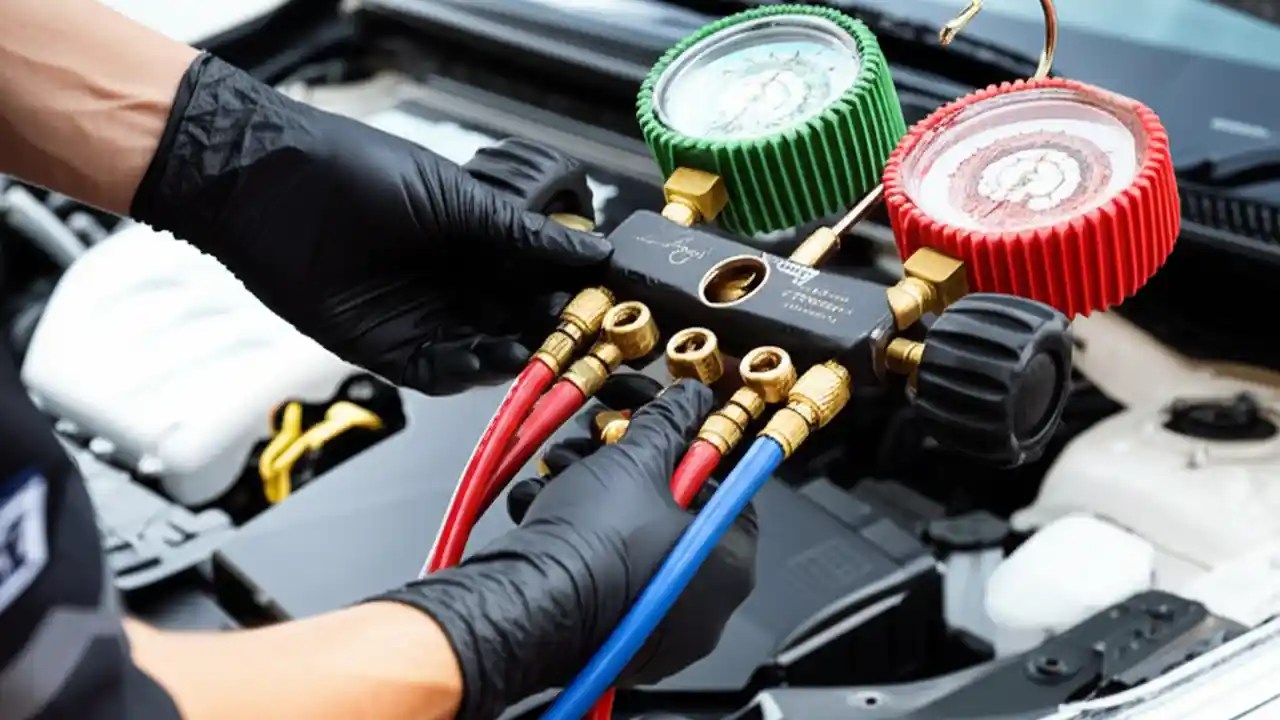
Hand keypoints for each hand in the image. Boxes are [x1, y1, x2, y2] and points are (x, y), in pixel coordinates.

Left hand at [130, 54, 609, 394]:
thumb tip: (592, 248)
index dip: (570, 290)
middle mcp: (455, 282)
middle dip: (550, 330)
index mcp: (476, 240)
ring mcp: (424, 318)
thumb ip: (521, 233)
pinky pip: (441, 371)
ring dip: (516, 356)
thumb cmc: (354, 173)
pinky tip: (493, 360)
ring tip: (541, 351)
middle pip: (518, 321)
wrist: (269, 188)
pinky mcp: (389, 350)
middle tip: (580, 334)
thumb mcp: (455, 199)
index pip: (538, 277)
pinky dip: (470, 371)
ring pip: (487, 352)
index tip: (603, 298)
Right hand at [374, 381, 757, 718]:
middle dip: (635, 473)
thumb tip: (688, 401)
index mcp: (726, 566)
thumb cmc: (592, 547)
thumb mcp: (636, 460)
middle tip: (609, 448)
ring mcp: (654, 630)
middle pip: (675, 516)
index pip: (731, 493)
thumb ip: (669, 424)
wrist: (524, 606)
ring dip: (598, 497)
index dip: (695, 455)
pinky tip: (547, 509)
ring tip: (566, 472)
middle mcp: (700, 609)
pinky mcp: (610, 640)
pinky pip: (606, 575)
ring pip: (634, 543)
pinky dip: (580, 539)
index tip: (668, 434)